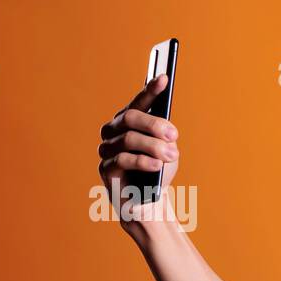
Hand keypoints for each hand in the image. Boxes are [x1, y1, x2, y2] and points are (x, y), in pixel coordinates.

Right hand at [97, 74, 179, 230]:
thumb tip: (166, 131)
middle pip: (130, 118)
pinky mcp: (106, 169)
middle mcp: (113, 131)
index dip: (150, 90)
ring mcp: (107, 149)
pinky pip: (122, 160)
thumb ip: (166, 138)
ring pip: (128, 139)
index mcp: (128, 122)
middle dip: (154, 124)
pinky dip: (143, 161)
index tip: (165, 78)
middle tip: (174, 135)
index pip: (139, 102)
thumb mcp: (168, 152)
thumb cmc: (158, 173)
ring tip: (172, 155)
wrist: (148, 202)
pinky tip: (157, 165)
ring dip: (154, 146)